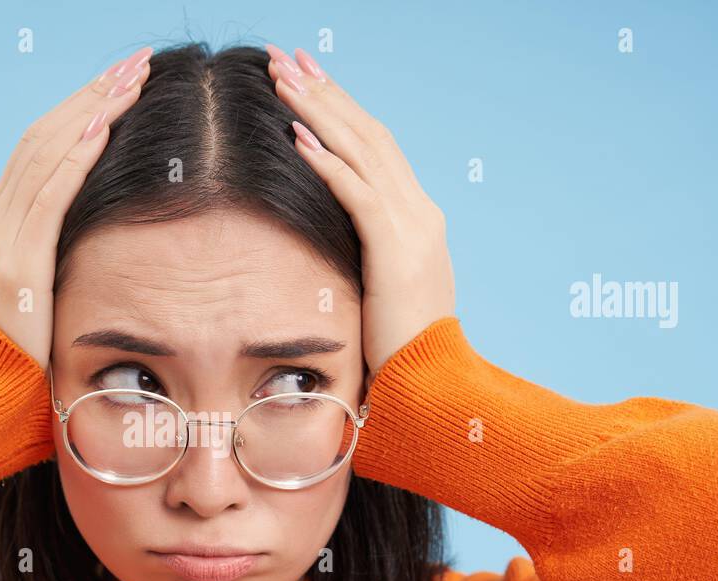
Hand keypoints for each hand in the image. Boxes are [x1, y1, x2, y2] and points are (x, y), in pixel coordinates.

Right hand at [0, 46, 153, 370]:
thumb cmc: (20, 352)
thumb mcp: (37, 290)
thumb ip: (55, 254)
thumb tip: (100, 230)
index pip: (41, 147)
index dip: (80, 108)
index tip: (119, 80)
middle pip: (45, 137)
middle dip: (92, 95)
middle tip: (133, 61)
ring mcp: (0, 240)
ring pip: (47, 154)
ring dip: (92, 110)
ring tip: (130, 78)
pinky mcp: (17, 267)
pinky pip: (49, 196)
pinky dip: (76, 156)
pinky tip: (103, 125)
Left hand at [265, 44, 455, 389]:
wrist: (433, 386)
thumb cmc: (401, 353)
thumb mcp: (381, 293)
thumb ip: (364, 259)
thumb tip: (330, 248)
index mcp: (417, 220)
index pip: (376, 149)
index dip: (342, 112)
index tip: (308, 82)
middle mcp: (420, 212)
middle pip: (368, 135)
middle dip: (327, 93)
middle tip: (289, 58)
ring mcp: (412, 228)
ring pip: (362, 152)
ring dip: (320, 113)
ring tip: (284, 80)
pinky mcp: (395, 251)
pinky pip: (358, 194)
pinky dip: (328, 164)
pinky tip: (298, 139)